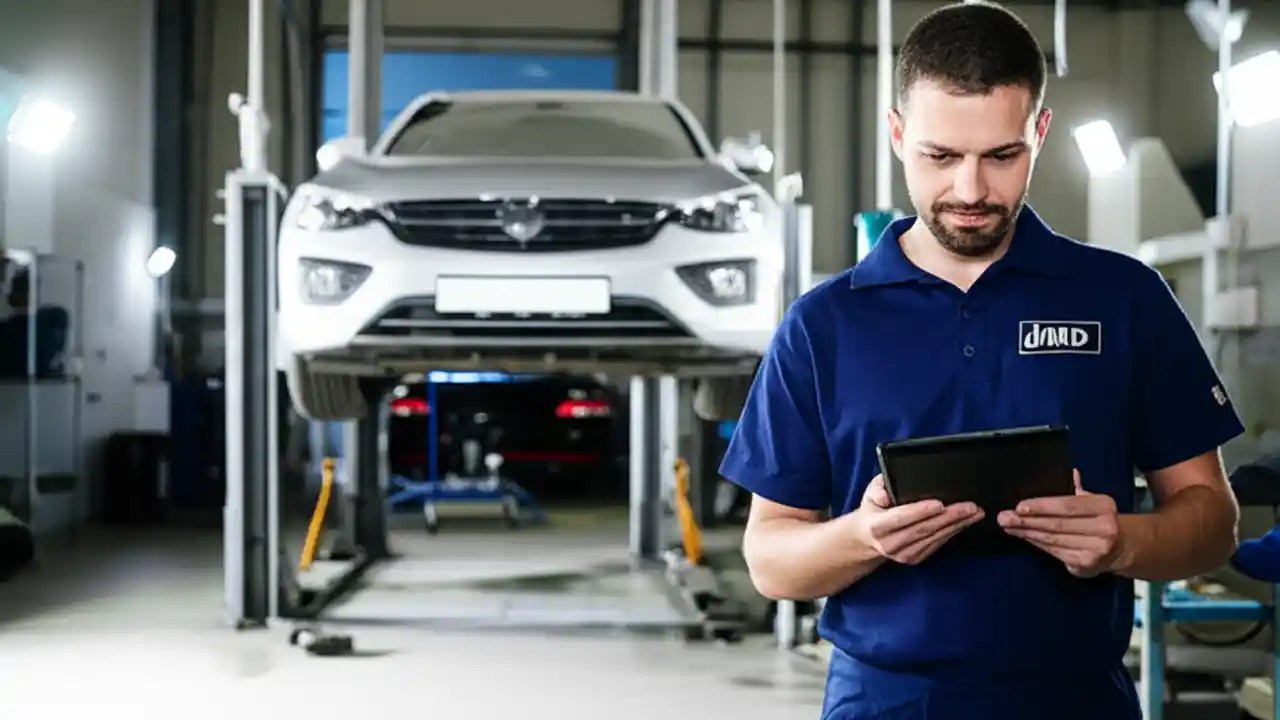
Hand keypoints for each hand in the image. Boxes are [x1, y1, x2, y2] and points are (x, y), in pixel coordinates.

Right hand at [853, 475, 983, 565]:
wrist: (867, 537)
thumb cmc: (874, 509)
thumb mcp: (870, 493)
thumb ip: (877, 490)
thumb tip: (885, 496)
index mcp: (877, 527)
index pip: (901, 518)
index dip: (921, 511)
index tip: (940, 503)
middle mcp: (890, 544)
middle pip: (923, 529)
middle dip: (949, 517)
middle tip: (970, 506)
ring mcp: (903, 555)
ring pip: (933, 538)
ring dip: (957, 525)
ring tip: (975, 512)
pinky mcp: (915, 559)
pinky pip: (937, 544)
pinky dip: (952, 532)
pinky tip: (965, 522)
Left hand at [997, 470, 1125, 577]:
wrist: (1120, 548)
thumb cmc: (1099, 519)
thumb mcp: (1092, 500)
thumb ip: (1077, 490)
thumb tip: (1070, 472)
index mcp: (1104, 506)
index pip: (1068, 506)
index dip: (1042, 506)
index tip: (1019, 506)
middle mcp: (1104, 529)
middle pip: (1057, 524)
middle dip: (1027, 521)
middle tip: (1004, 517)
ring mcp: (1096, 549)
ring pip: (1053, 539)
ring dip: (1027, 533)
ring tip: (1009, 526)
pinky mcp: (1086, 565)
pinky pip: (1054, 551)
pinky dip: (1037, 543)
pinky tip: (1024, 536)